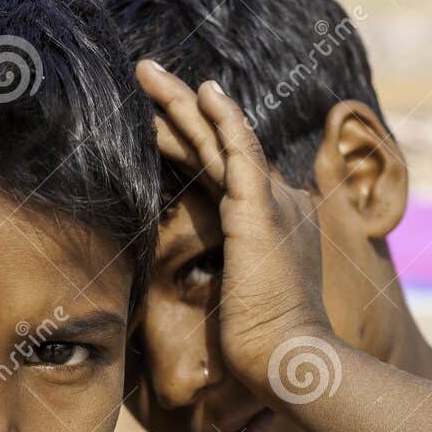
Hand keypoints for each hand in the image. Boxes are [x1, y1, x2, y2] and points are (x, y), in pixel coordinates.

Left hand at [136, 60, 338, 405]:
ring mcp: (271, 202)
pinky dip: (221, 117)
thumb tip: (207, 299)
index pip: (226, 172)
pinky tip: (200, 91)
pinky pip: (240, 147)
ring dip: (181, 102)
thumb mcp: (240, 307)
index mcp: (274, 225)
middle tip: (145, 79)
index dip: (193, 144)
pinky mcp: (260, 207)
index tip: (161, 124)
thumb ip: (226, 287)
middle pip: (219, 145)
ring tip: (144, 72)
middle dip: (181, 110)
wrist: (288, 358)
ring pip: (220, 137)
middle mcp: (278, 204)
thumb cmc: (264, 348)